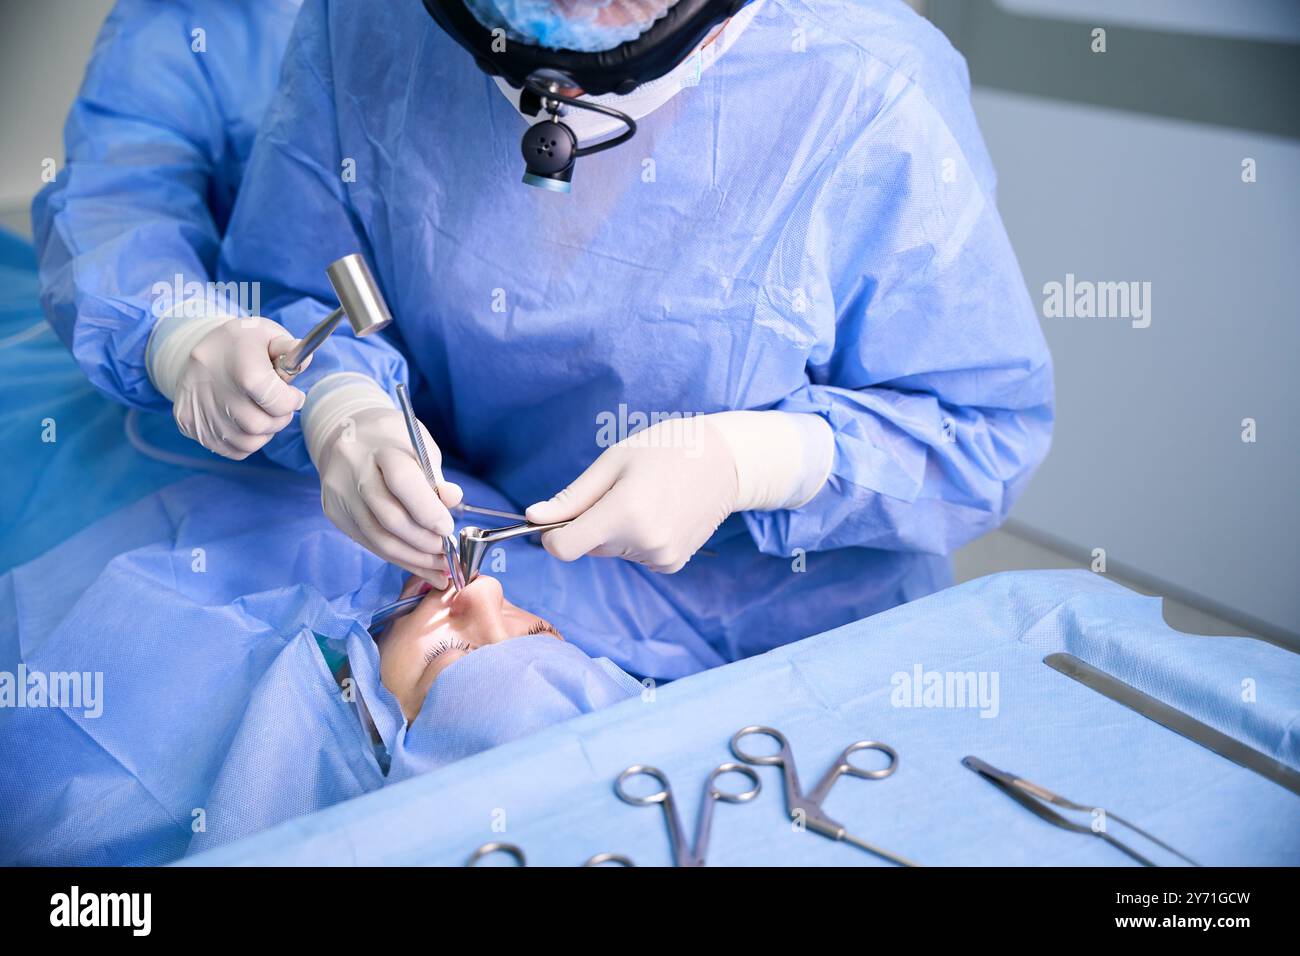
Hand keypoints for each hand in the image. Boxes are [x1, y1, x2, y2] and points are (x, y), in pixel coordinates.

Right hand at [171, 316, 305, 459]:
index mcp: (235, 360)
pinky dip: (247, 441)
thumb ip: (289, 349)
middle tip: (280, 405)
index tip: (294, 395)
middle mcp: (210, 384)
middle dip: (279, 418)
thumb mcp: (267, 334)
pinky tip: (245, 420)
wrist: (203, 351)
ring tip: (262, 411)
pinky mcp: (188, 423)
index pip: (272, 398)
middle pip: (259, 424)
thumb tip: (304, 361)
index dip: (290, 401)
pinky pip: (232, 450)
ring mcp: (196, 407)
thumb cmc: (244, 343)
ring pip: (247, 442)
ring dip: (264, 432)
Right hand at [314, 404, 463, 578]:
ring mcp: (339, 494)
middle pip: (389, 518)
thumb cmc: (391, 441)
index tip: (448, 529)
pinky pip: (369, 543)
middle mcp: (353, 471)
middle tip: (448, 554)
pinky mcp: (335, 513)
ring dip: (413, 559)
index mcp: (380, 447)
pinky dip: (398, 558)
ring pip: (377, 539)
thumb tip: (453, 499)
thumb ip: (435, 475)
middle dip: (423, 543)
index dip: (427, 511)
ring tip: (439, 566)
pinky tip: (420, 566)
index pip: (403, 482)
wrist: (344, 432)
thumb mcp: (419, 445)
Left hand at [525, 416, 739, 572]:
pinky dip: (637, 539)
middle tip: (622, 491)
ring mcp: (661, 557)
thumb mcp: (613, 462)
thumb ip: (572, 497)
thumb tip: (533, 518)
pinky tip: (660, 513)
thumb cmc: (665, 450)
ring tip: (647, 498)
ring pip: (612, 551)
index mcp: (623, 513)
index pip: (564, 548)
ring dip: (617, 531)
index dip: (552, 535)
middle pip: (589, 546)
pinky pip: (635, 556)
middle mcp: (643, 542)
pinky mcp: (672, 564)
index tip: (558, 519)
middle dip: (593, 524)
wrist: (725, 461)